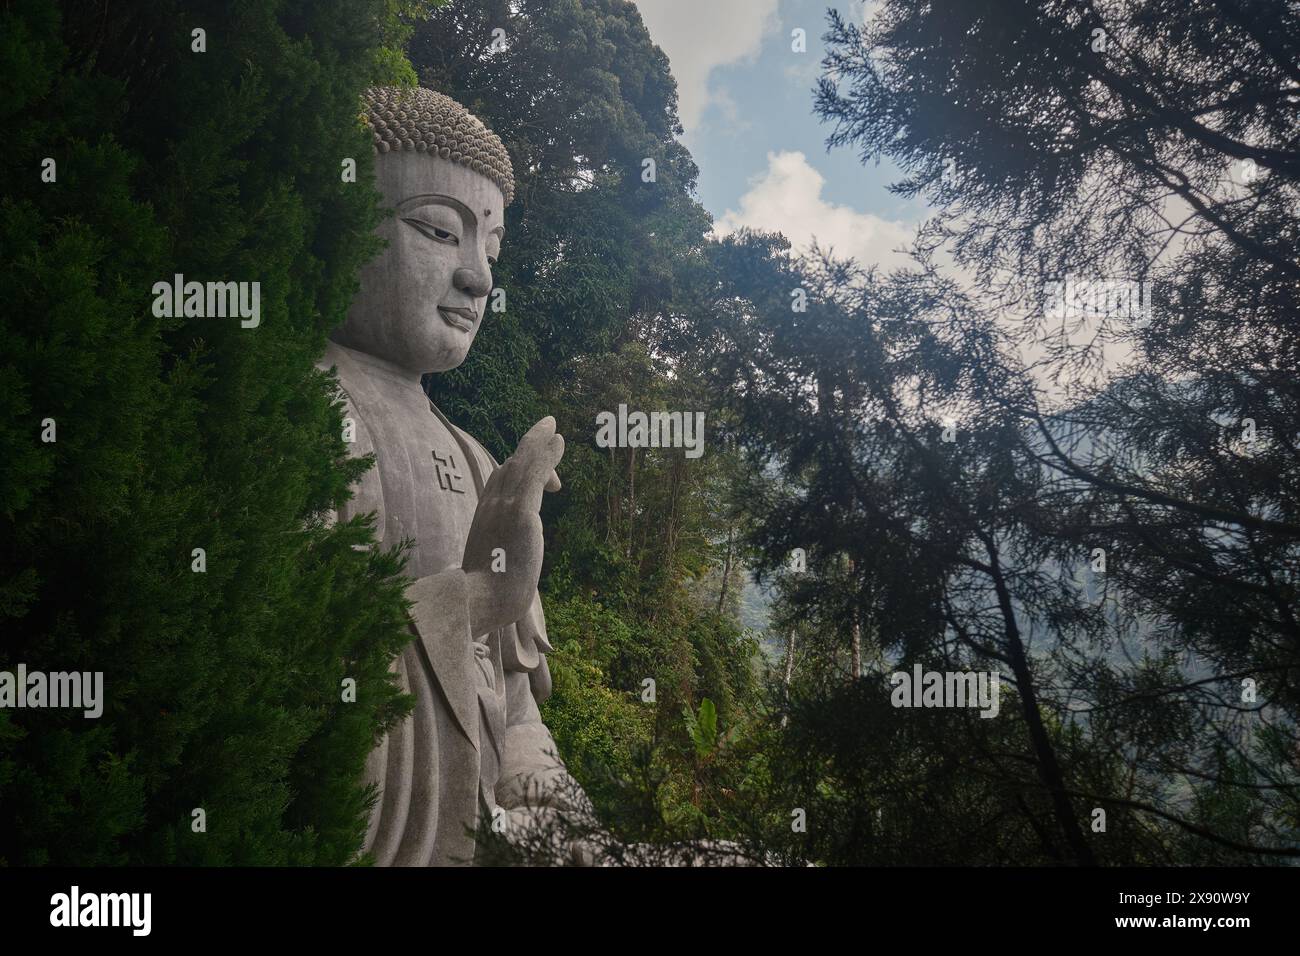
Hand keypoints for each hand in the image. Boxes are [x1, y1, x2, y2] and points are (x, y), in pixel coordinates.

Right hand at [462, 417, 563, 634]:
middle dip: (529, 449)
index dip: (516, 470)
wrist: (480, 601)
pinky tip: (558, 441)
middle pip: (510, 467)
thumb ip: (499, 558)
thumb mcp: (492, 570)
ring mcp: (504, 505)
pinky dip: (545, 453)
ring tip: (554, 427)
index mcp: (485, 518)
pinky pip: (534, 471)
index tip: (537, 472)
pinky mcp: (520, 510)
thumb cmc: (486, 595)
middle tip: (549, 433)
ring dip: (538, 442)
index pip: (499, 483)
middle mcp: (490, 505)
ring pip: (522, 462)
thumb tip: (504, 570)